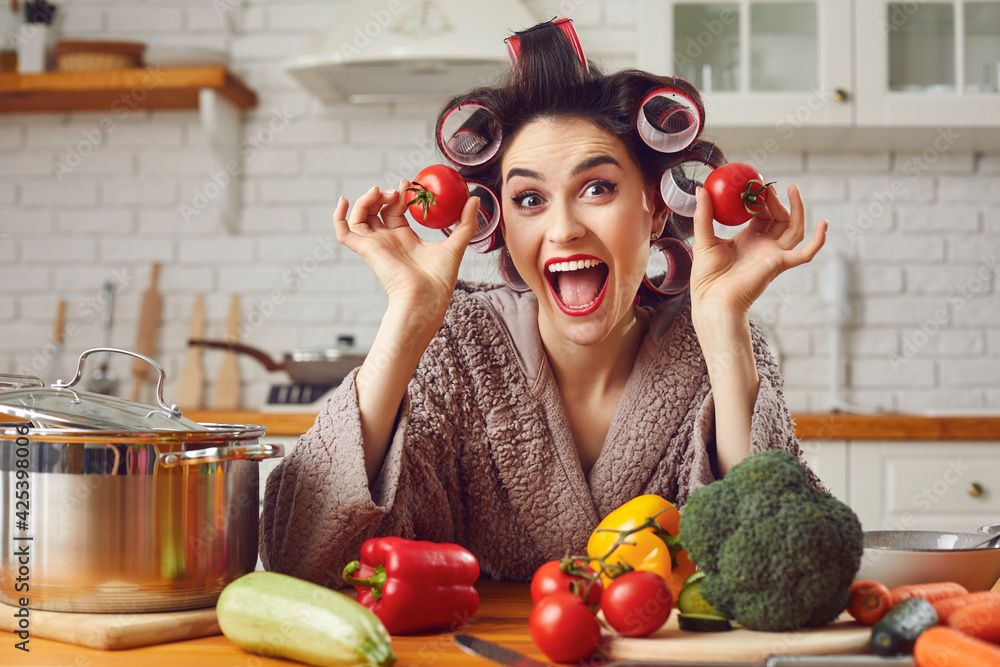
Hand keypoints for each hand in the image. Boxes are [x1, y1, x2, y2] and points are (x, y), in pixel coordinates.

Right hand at [334, 180, 479, 315]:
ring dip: (366, 200)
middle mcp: (388, 241)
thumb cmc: (440, 280)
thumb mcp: (456, 245)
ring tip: (380, 192)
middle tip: (397, 190)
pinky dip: (339, 216)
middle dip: (384, 195)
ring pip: (360, 217)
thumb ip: (466, 223)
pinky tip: (344, 200)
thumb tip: (476, 199)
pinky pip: (343, 232)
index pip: (395, 211)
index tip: (408, 185)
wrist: (426, 298)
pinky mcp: (366, 250)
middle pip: (376, 211)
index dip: (399, 195)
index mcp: (405, 240)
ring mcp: (375, 245)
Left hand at [689, 183, 826, 316]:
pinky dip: (818, 241)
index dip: (762, 199)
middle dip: (776, 201)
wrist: (711, 300)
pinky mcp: (780, 265)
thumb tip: (700, 189)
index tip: (757, 184)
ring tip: (792, 190)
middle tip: (768, 186)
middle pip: (779, 218)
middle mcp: (763, 246)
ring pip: (794, 228)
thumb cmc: (705, 277)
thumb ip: (704, 215)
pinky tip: (824, 224)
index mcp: (748, 240)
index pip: (761, 214)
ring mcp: (774, 255)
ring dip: (797, 209)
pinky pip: (805, 254)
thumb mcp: (703, 240)